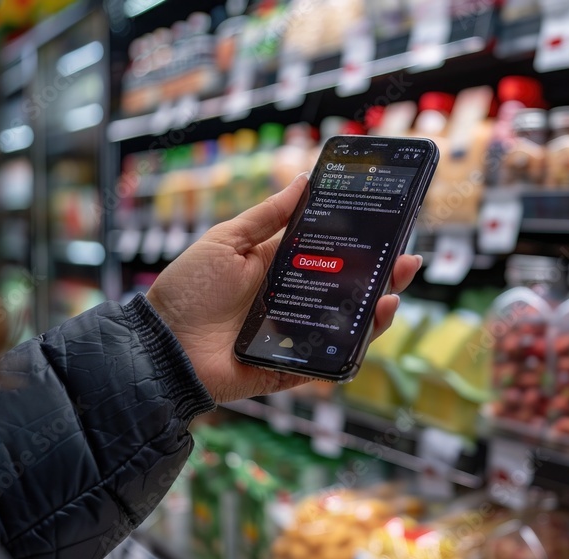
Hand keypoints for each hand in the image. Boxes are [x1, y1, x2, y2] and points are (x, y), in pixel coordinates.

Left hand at [147, 174, 422, 402]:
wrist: (160, 345)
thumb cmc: (187, 288)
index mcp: (282, 268)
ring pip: (348, 324)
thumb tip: (305, 181)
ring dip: (377, 311)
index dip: (362, 243)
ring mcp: (296, 335)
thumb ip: (267, 216)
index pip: (333, 254)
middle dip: (383, 276)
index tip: (390, 227)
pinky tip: (369, 325)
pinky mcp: (292, 367)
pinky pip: (330, 359)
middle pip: (350, 290)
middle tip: (407, 262)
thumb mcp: (227, 240)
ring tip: (393, 294)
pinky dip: (354, 347)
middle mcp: (295, 301)